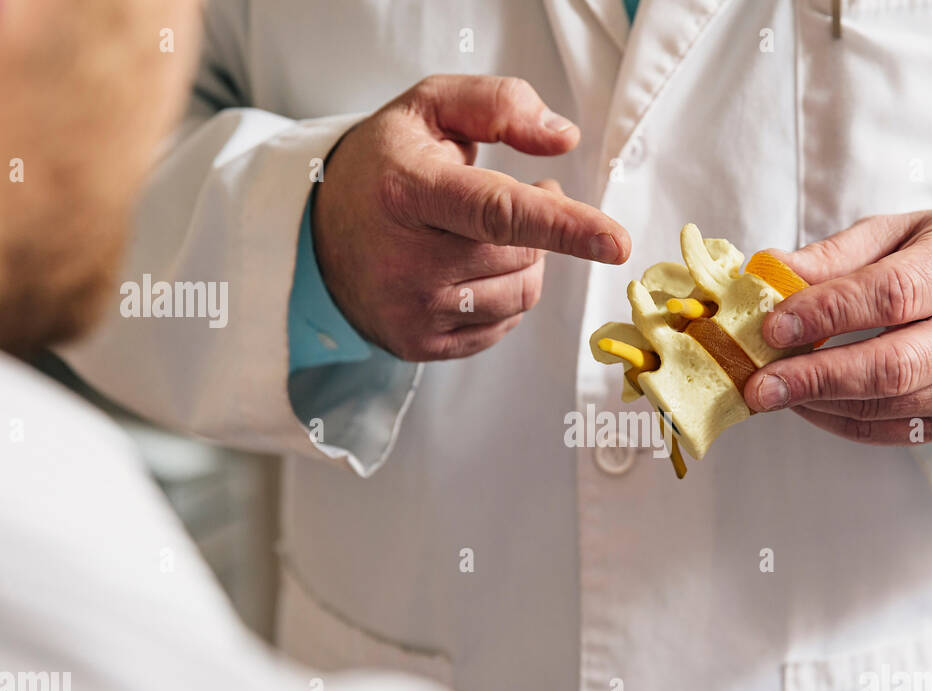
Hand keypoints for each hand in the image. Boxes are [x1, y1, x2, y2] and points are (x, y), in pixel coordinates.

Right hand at [313, 74, 630, 360]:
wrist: (316, 231)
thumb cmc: (387, 163)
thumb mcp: (431, 107)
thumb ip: (499, 104)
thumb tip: (563, 138)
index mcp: (408, 192)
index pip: (498, 213)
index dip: (563, 227)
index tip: (615, 243)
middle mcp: (405, 261)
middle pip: (522, 256)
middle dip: (541, 226)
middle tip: (519, 197)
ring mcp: (411, 311)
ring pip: (521, 295)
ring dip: (527, 262)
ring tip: (493, 233)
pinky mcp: (418, 345)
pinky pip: (502, 325)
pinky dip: (505, 295)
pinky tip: (473, 269)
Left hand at [743, 209, 931, 443]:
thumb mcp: (894, 233)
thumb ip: (833, 255)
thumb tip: (767, 271)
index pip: (893, 295)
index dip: (828, 312)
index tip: (773, 325)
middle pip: (893, 364)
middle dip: (817, 376)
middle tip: (759, 384)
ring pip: (887, 405)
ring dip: (819, 402)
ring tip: (771, 391)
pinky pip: (888, 431)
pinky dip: (836, 421)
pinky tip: (803, 403)